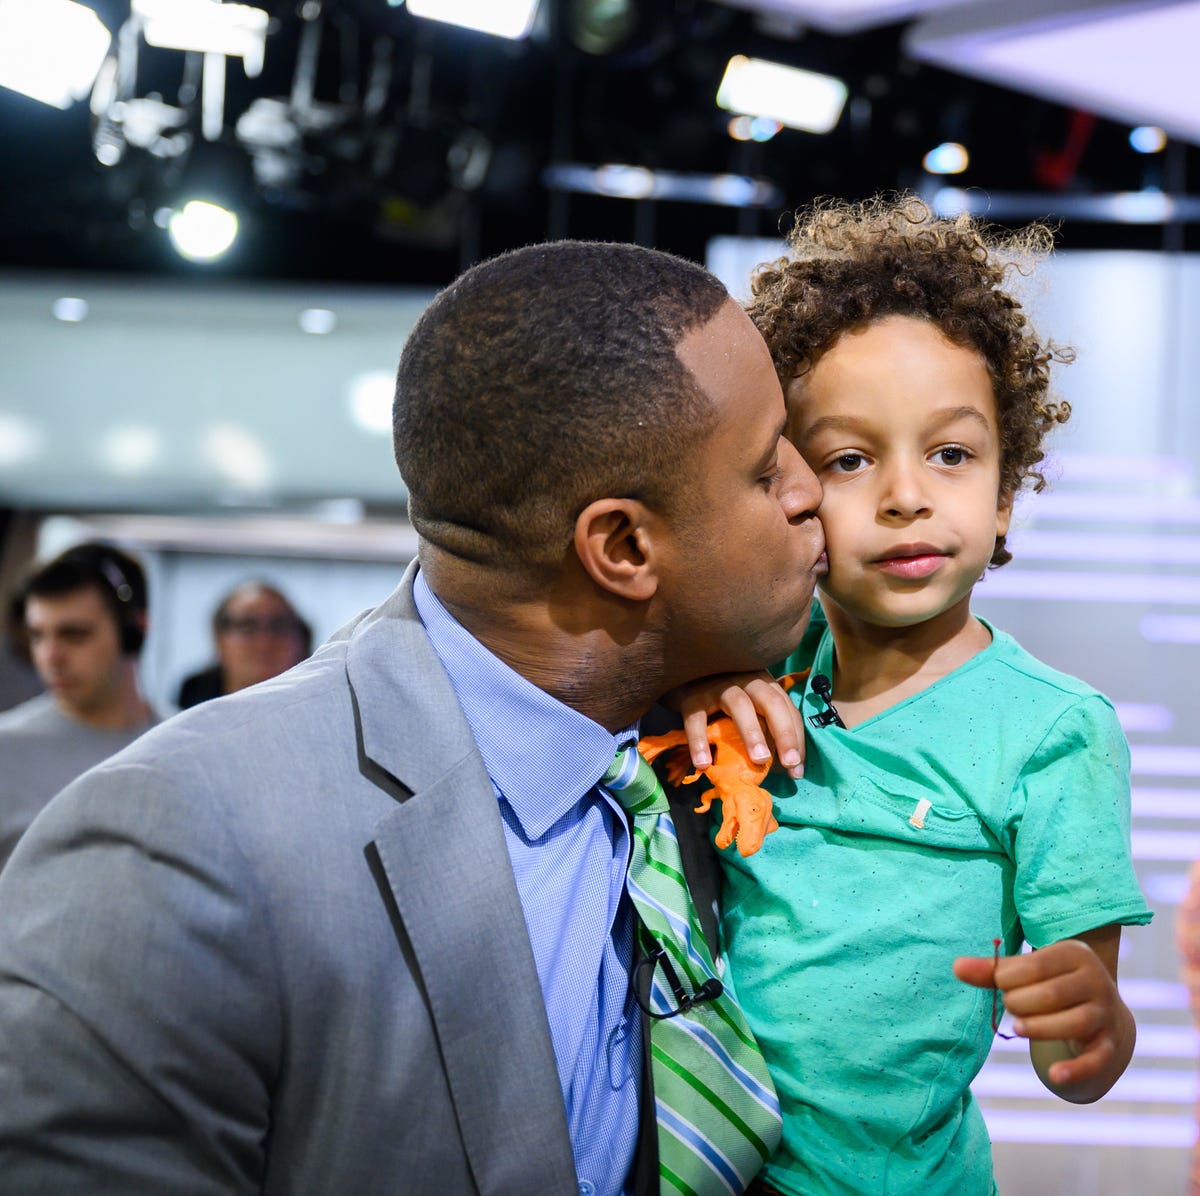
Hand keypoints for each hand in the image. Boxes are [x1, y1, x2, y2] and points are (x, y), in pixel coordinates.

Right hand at [662, 672, 804, 779]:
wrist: (681, 673)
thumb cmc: (720, 699)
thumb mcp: (747, 707)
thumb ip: (763, 728)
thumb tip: (783, 766)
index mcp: (763, 684)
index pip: (787, 709)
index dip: (796, 738)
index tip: (797, 769)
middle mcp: (745, 680)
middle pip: (770, 702)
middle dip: (784, 733)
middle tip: (790, 763)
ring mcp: (718, 686)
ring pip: (739, 705)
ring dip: (752, 733)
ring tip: (760, 761)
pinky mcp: (692, 697)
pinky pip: (696, 719)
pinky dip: (700, 741)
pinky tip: (703, 763)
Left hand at [953, 932, 1132, 1101]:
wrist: (1104, 1011)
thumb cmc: (1053, 984)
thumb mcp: (1028, 972)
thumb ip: (993, 971)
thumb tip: (956, 967)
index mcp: (1075, 954)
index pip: (1037, 965)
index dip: (1009, 978)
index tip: (999, 984)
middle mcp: (1096, 981)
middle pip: (1053, 994)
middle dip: (1022, 1002)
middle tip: (1009, 1006)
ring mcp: (1105, 1014)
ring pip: (1073, 1023)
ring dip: (1040, 1027)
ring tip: (1017, 1029)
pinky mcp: (1108, 1045)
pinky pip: (1095, 1059)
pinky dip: (1075, 1068)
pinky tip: (1053, 1075)